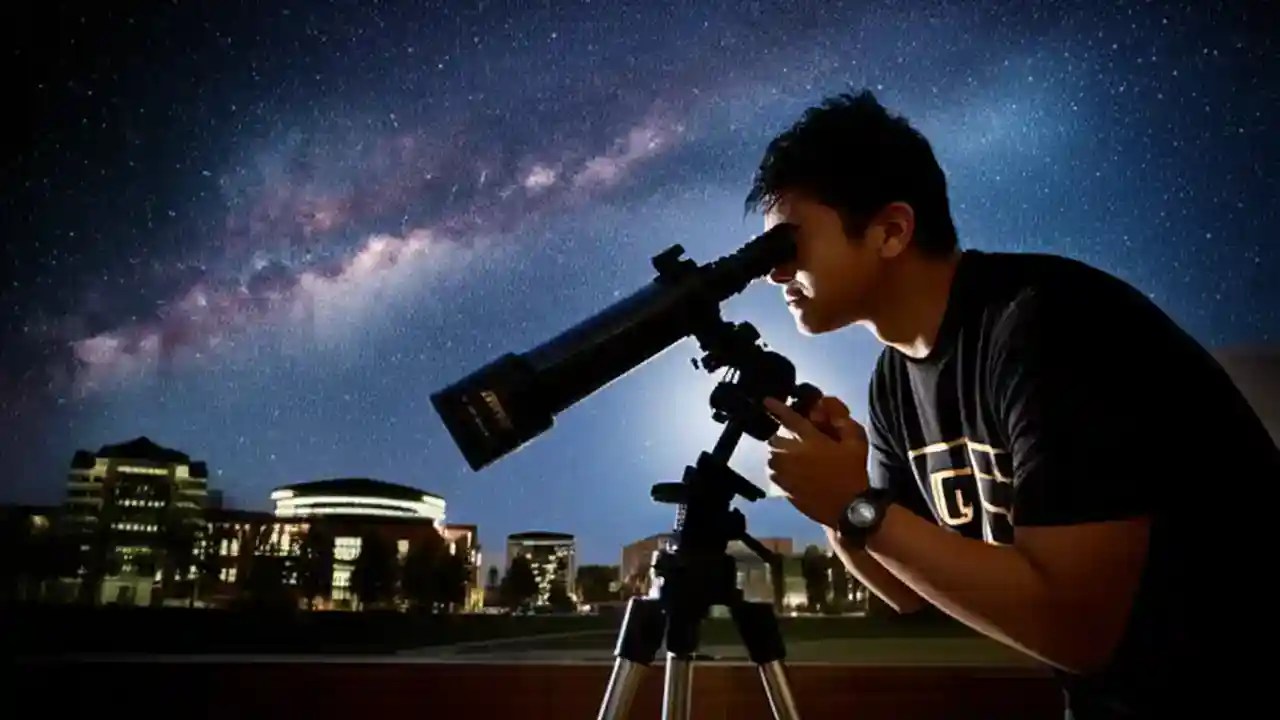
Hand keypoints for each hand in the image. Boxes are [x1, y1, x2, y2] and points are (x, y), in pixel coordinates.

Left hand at [764, 395, 870, 529]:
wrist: (847, 507)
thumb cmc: (853, 473)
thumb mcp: (857, 442)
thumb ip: (843, 422)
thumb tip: (828, 408)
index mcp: (811, 440)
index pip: (789, 418)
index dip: (776, 407)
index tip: (766, 401)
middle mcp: (793, 454)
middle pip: (775, 438)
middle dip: (782, 437)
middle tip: (795, 443)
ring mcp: (786, 472)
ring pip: (771, 456)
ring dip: (779, 454)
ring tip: (792, 459)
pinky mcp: (783, 488)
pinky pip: (773, 474)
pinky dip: (778, 470)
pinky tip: (790, 474)